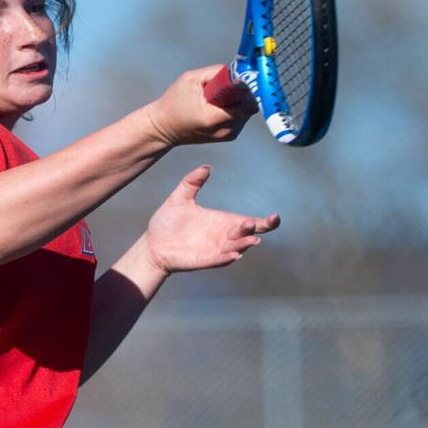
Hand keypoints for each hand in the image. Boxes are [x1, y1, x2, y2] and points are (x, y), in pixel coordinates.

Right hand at [142, 66, 258, 145]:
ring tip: (218, 98)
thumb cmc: (174, 102)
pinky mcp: (230, 136)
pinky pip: (242, 117)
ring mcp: (228, 135)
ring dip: (238, 100)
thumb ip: (216, 72)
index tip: (242, 79)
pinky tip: (219, 106)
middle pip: (249, 106)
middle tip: (225, 87)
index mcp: (213, 118)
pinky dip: (235, 108)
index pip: (247, 104)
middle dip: (242, 93)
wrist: (165, 128)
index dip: (248, 89)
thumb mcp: (191, 79)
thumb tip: (237, 69)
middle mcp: (225, 130)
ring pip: (247, 111)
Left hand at [144, 165, 279, 272]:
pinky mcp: (205, 260)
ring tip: (250, 240)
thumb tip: (206, 167)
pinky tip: (235, 255)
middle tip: (251, 223)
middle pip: (246, 234)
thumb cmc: (167, 222)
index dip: (265, 222)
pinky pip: (220, 260)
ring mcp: (215, 250)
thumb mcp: (179, 198)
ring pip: (236, 248)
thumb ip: (191, 182)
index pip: (250, 222)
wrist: (152, 244)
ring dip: (244, 244)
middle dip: (251, 229)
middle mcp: (223, 236)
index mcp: (222, 221)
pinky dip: (228, 258)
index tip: (276, 217)